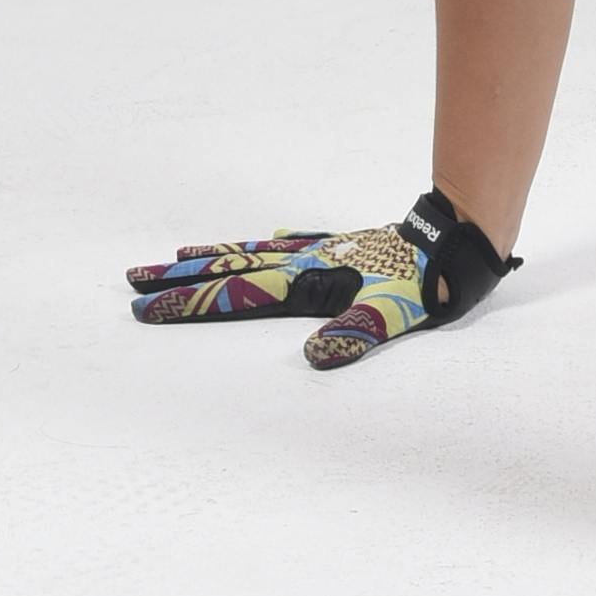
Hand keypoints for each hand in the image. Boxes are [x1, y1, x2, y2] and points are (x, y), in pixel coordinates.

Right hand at [126, 186, 513, 370]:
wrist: (462, 240)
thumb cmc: (431, 285)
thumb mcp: (397, 316)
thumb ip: (356, 333)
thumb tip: (316, 356)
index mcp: (311, 282)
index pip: (236, 295)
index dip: (189, 304)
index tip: (143, 308)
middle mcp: (309, 262)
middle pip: (231, 268)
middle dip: (180, 280)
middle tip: (132, 281)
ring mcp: (326, 250)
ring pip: (255, 251)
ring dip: (215, 256)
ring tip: (177, 257)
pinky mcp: (347, 244)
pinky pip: (295, 244)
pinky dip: (271, 244)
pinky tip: (270, 239)